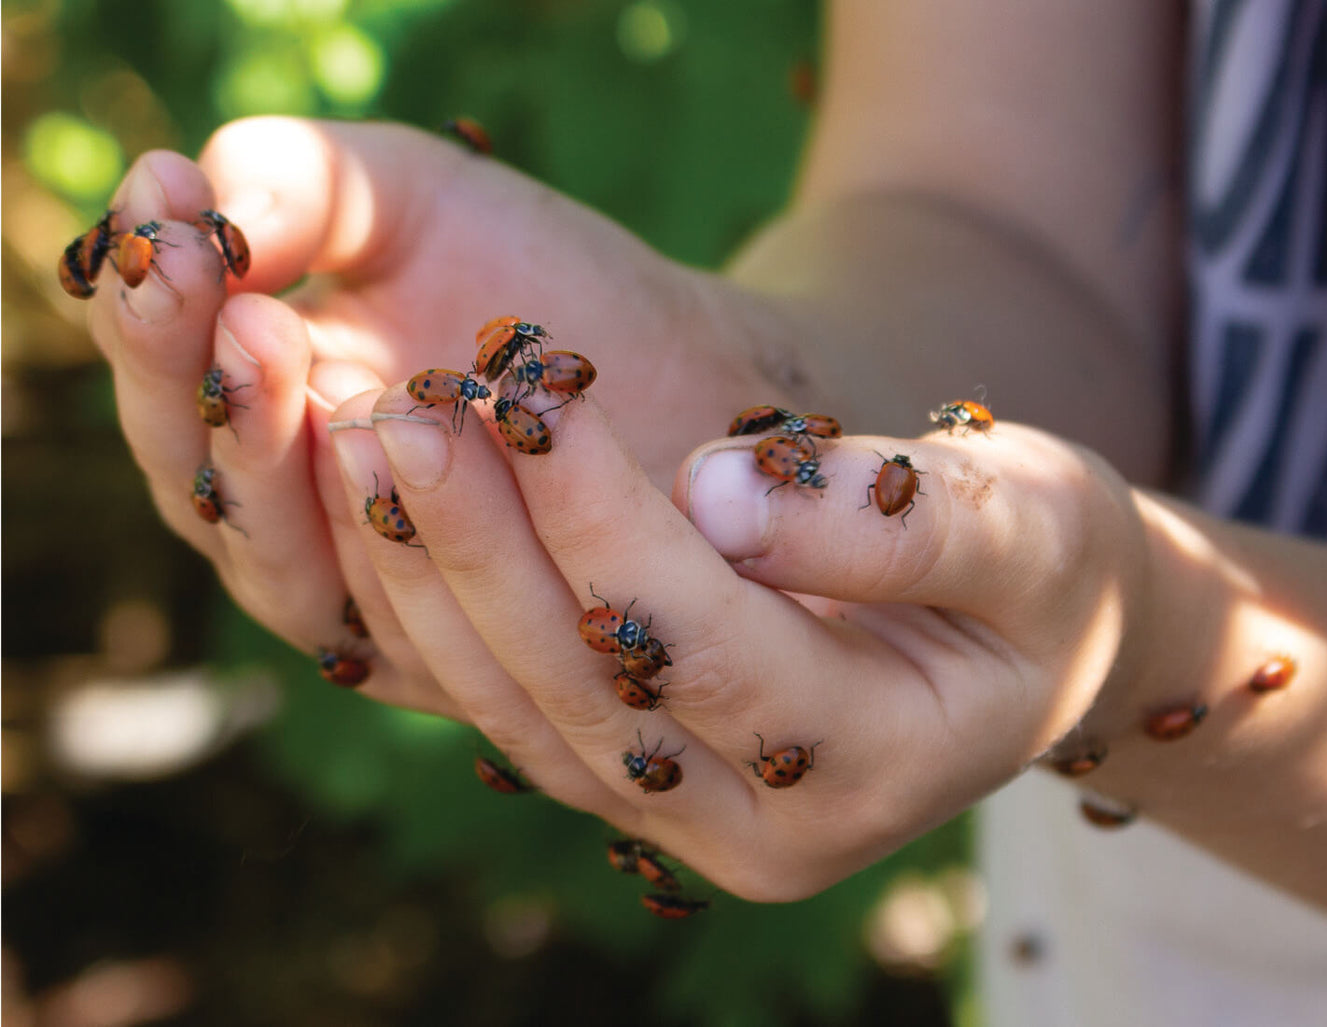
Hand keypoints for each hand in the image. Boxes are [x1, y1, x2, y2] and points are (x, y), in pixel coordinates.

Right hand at [83, 116, 787, 711]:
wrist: (693, 367)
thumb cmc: (542, 283)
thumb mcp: (411, 200)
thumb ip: (305, 185)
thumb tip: (199, 197)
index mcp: (262, 423)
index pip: (163, 385)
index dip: (146, 296)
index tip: (166, 194)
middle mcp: (302, 531)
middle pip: (196, 486)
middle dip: (185, 372)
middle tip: (204, 271)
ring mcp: (377, 606)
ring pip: (277, 569)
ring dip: (263, 456)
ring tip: (277, 330)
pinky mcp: (469, 665)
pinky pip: (395, 626)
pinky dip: (382, 534)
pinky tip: (384, 426)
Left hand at [325, 378, 1150, 899]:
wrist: (1022, 638)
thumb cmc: (1040, 568)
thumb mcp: (1023, 524)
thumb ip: (892, 523)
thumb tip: (720, 495)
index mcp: (875, 763)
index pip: (707, 641)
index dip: (605, 520)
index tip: (523, 391)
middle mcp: (765, 831)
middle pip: (590, 691)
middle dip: (482, 550)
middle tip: (399, 413)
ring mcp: (688, 821)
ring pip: (525, 714)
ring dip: (433, 582)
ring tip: (365, 445)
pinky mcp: (636, 783)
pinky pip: (512, 709)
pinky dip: (441, 614)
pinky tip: (391, 510)